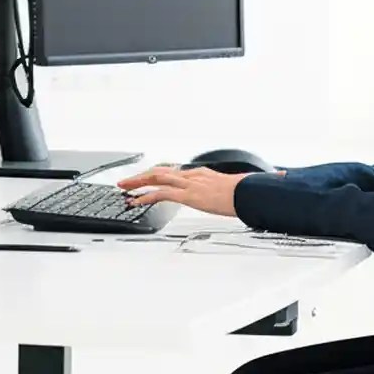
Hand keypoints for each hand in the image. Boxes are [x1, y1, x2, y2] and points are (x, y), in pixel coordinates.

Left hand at [117, 166, 253, 216]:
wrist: (248, 193)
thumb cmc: (244, 193)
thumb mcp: (230, 190)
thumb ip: (224, 192)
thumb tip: (229, 195)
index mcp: (201, 174)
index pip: (173, 172)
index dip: (157, 175)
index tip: (148, 179)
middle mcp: (192, 175)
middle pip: (160, 171)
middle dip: (141, 176)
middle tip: (127, 181)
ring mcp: (189, 184)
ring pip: (156, 178)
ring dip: (137, 183)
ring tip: (124, 188)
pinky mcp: (188, 195)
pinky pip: (161, 194)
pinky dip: (146, 197)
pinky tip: (137, 201)